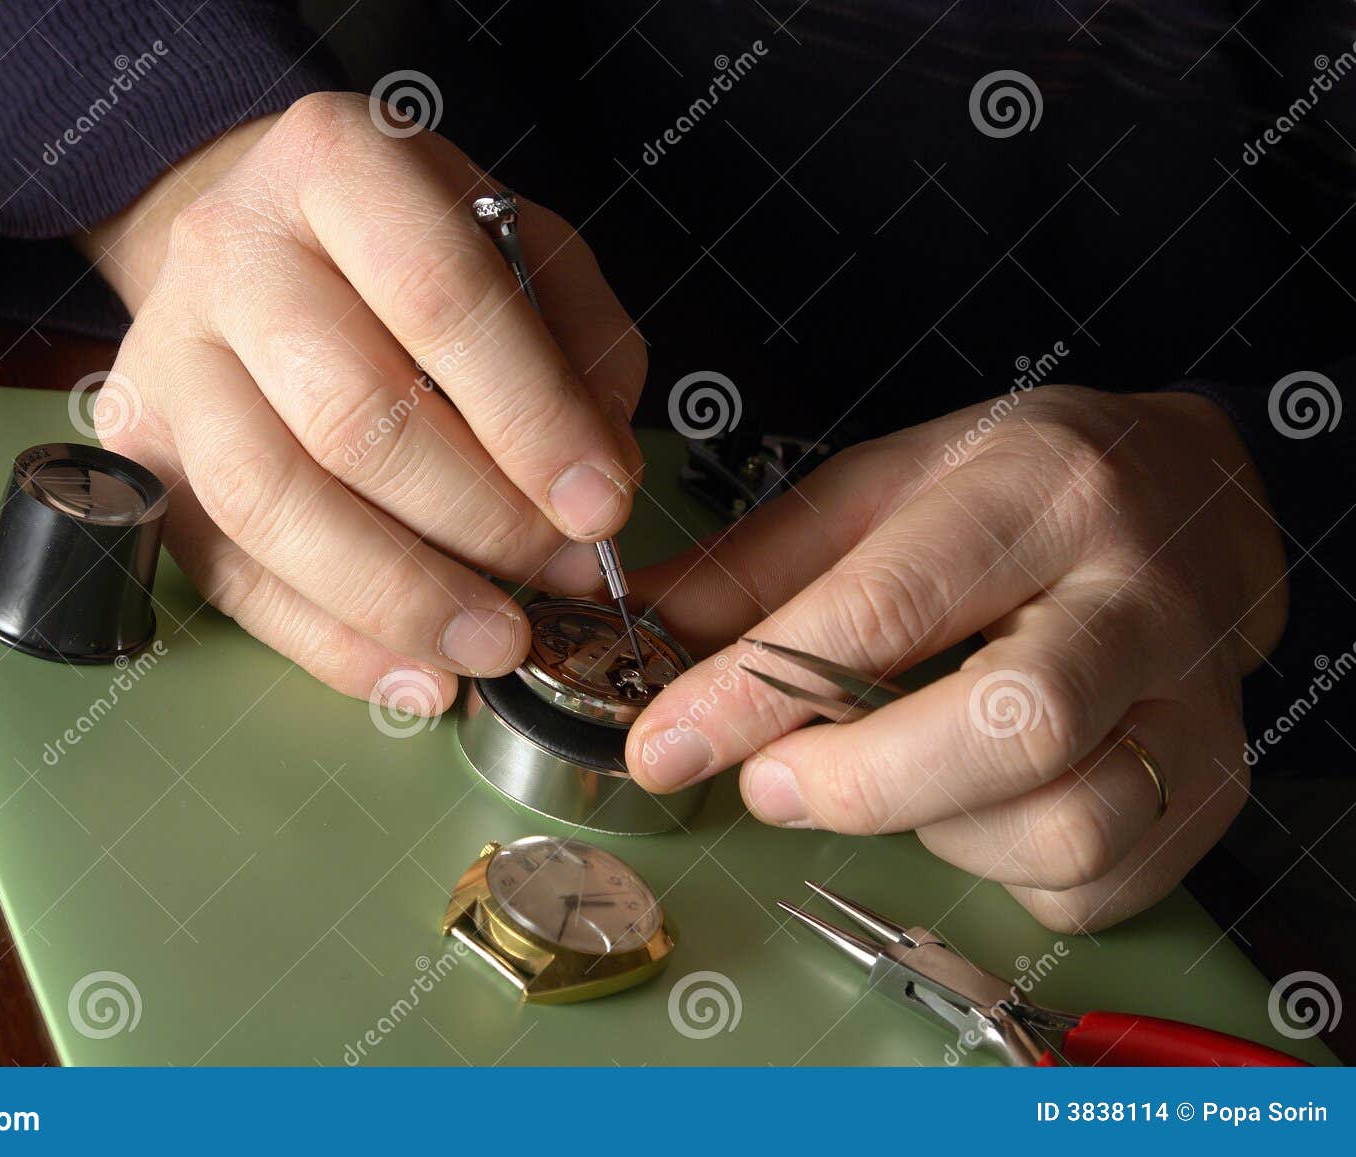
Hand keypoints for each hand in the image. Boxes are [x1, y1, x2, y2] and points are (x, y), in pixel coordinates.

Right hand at [77, 94, 644, 712]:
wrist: (261, 243)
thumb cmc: (408, 251)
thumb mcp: (518, 246)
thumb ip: (577, 345)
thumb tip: (599, 484)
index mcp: (334, 167)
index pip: (438, 297)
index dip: (531, 418)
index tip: (602, 506)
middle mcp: (228, 252)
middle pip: (351, 416)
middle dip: (477, 520)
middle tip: (560, 573)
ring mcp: (164, 356)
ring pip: (272, 504)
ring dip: (402, 596)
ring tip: (496, 642)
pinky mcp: (141, 456)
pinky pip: (231, 574)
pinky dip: (332, 643)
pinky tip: (416, 674)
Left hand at [625, 385, 1286, 931]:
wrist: (1194, 502)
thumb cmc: (1019, 493)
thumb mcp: (881, 486)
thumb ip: (756, 568)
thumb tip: (639, 631)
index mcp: (1038, 494)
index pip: (885, 608)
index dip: (755, 693)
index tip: (664, 745)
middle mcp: (1135, 598)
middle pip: (1007, 729)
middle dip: (857, 782)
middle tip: (770, 782)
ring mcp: (1192, 705)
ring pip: (1061, 830)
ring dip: (937, 832)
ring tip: (899, 770)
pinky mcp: (1212, 790)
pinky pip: (1093, 887)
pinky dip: (1002, 872)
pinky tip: (974, 804)